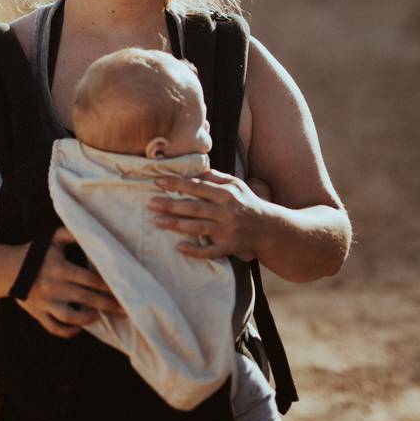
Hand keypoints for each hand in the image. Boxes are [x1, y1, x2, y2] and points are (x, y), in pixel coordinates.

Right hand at [16, 228, 124, 337]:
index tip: (124, 289)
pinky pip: (55, 328)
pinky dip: (68, 331)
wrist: (7, 269)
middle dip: (109, 305)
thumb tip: (91, 232)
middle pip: (88, 299)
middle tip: (126, 310)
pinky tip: (78, 328)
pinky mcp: (38, 314)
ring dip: (88, 319)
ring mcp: (46, 303)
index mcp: (61, 269)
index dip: (109, 286)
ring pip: (71, 318)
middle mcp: (55, 287)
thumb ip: (72, 234)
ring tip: (99, 315)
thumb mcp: (52, 239)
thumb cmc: (35, 252)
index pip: (91, 279)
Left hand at [149, 170, 268, 261]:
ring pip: (198, 228)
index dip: (177, 184)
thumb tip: (195, 170)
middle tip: (151, 203)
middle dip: (171, 205)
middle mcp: (226, 212)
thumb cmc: (247, 202)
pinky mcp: (229, 247)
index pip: (197, 187)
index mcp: (226, 194)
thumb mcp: (236, 185)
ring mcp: (227, 230)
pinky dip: (194, 250)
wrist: (268, 228)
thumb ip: (216, 177)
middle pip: (194, 208)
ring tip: (157, 221)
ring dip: (176, 225)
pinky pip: (209, 251)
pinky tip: (179, 247)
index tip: (158, 182)